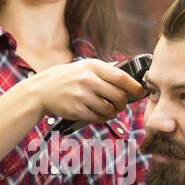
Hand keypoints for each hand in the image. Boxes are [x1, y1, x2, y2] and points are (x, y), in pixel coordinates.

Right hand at [23, 58, 146, 124]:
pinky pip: (99, 118)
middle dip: (124, 103)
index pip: (121, 77)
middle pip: (118, 96)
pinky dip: (103, 118)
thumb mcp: (86, 66)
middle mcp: (88, 80)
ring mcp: (82, 95)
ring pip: (110, 109)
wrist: (44, 89)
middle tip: (121, 104)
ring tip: (111, 110)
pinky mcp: (77, 110)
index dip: (134, 86)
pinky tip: (100, 114)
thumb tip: (131, 71)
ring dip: (114, 112)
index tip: (140, 92)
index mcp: (93, 67)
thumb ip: (107, 69)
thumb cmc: (69, 77)